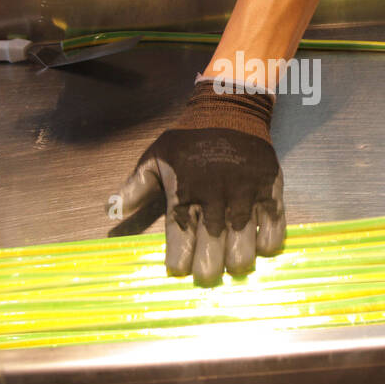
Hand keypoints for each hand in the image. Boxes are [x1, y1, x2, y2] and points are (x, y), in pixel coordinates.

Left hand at [111, 81, 284, 283]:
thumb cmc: (189, 138)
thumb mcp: (155, 157)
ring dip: (238, 260)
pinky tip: (260, 246)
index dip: (179, 261)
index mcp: (184, 192)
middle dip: (209, 269)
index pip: (180, 239)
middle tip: (207, 275)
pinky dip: (268, 242)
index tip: (178, 270)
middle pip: (212, 248)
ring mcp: (245, 194)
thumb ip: (134, 188)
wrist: (229, 108)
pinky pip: (273, 225)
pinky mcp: (269, 188)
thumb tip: (111, 213)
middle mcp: (214, 197)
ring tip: (235, 265)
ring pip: (244, 242)